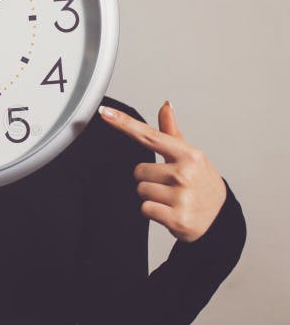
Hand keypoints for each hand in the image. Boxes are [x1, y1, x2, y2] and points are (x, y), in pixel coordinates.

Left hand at [98, 101, 227, 242]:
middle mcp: (185, 173)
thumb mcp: (190, 155)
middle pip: (138, 171)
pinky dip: (153, 211)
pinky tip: (169, 211)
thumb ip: (171, 132)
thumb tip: (165, 106)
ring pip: (141, 190)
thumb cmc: (201, 182)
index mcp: (188, 155)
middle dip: (149, 179)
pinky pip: (145, 209)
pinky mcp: (177, 218)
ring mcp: (182, 196)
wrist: (220, 216)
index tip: (106, 112)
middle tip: (169, 184)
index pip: (149, 135)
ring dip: (151, 196)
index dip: (124, 123)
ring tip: (171, 198)